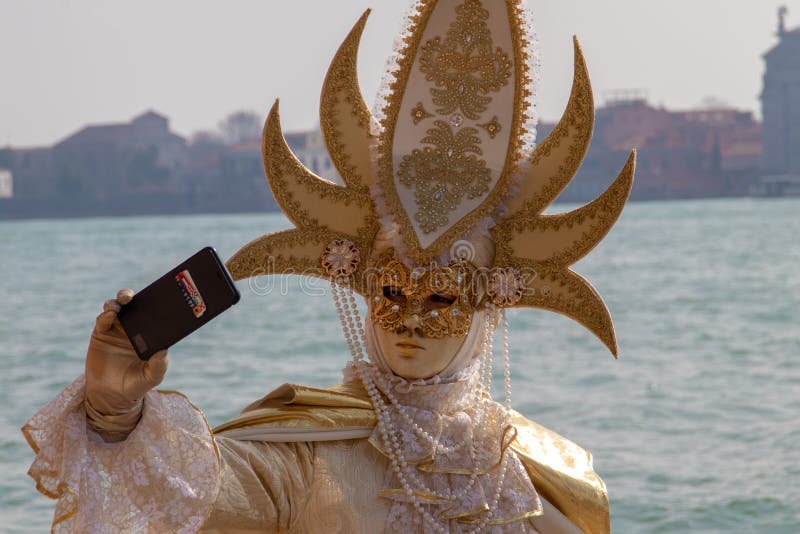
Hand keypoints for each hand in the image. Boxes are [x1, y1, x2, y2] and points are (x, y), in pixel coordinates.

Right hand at [84, 289, 167, 430]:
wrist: (112, 395)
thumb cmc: (136, 384)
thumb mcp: (152, 376)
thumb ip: (159, 365)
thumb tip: (164, 350)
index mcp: (149, 333)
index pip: (154, 313)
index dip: (158, 302)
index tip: (163, 295)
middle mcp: (134, 327)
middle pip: (135, 304)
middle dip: (136, 296)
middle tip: (137, 294)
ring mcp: (117, 329)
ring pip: (118, 306)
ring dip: (120, 300)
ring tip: (124, 300)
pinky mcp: (101, 333)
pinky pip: (103, 319)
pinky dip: (107, 314)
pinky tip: (111, 314)